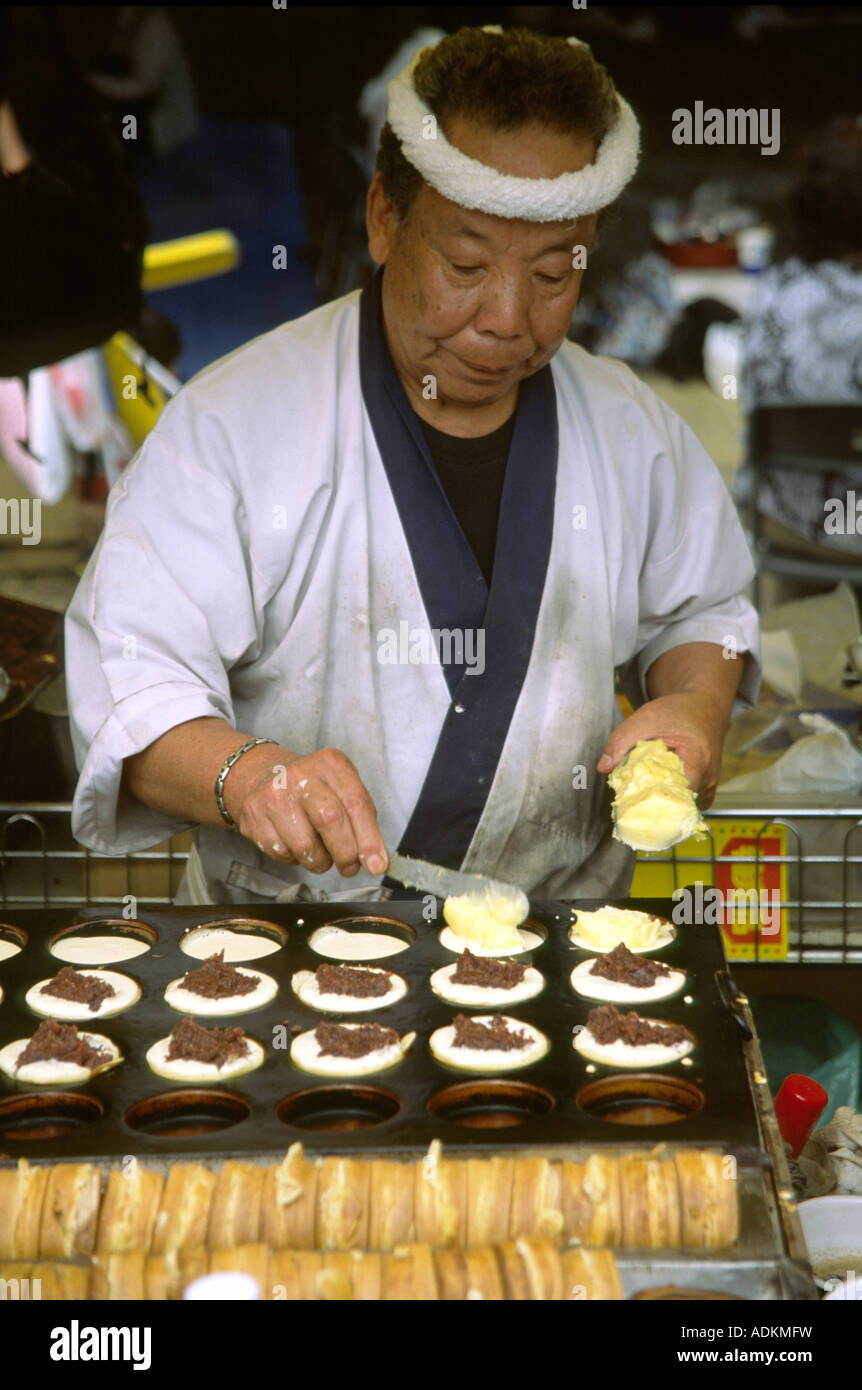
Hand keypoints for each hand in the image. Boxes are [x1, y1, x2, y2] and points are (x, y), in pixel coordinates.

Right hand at [224, 744, 387, 876]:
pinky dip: (296, 859)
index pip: (355, 803)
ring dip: (320, 861)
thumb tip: (375, 860)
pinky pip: (282, 853)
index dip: (369, 839)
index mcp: (330, 763)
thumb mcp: (342, 788)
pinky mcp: (253, 815)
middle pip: (330, 820)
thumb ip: (362, 819)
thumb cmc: (311, 787)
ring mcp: (273, 795)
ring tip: (322, 854)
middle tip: (350, 867)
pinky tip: (297, 844)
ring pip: (305, 846)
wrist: (261, 775)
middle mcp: (300, 775)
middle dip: (346, 853)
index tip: (376, 864)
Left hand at [595, 693, 729, 809]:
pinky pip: (689, 803)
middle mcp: (708, 778)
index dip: (651, 802)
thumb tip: (603, 767)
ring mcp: (710, 785)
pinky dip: (673, 799)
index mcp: (698, 761)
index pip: (675, 796)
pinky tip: (660, 787)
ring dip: (664, 801)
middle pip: (678, 805)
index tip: (631, 801)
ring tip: (646, 789)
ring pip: (684, 806)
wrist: (704, 706)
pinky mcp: (707, 787)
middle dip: (654, 804)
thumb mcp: (645, 718)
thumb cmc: (678, 711)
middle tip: (633, 796)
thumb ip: (622, 740)